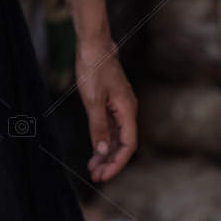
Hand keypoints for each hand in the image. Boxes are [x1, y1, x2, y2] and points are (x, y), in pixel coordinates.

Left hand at [74, 38, 136, 182]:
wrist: (94, 44)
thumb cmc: (94, 68)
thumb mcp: (93, 100)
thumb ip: (99, 127)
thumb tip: (103, 150)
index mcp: (127, 110)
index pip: (128, 145)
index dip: (117, 162)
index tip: (104, 175)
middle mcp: (127, 110)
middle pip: (123, 143)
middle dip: (111, 161)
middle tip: (95, 176)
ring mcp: (120, 106)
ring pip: (117, 136)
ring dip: (106, 153)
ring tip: (93, 167)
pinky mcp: (111, 102)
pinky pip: (111, 127)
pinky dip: (104, 139)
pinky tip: (95, 149)